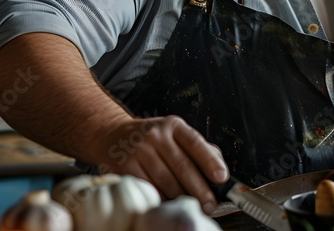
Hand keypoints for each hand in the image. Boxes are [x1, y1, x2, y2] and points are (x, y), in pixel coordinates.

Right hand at [92, 115, 228, 211]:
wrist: (112, 135)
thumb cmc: (151, 140)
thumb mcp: (174, 134)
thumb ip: (197, 148)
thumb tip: (218, 167)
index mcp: (173, 126)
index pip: (196, 143)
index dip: (210, 161)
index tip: (222, 178)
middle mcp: (156, 135)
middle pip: (182, 166)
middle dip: (199, 189)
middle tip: (209, 205)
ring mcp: (139, 150)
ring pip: (165, 181)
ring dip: (181, 198)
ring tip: (191, 207)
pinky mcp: (125, 166)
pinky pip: (148, 188)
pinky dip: (160, 199)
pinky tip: (169, 205)